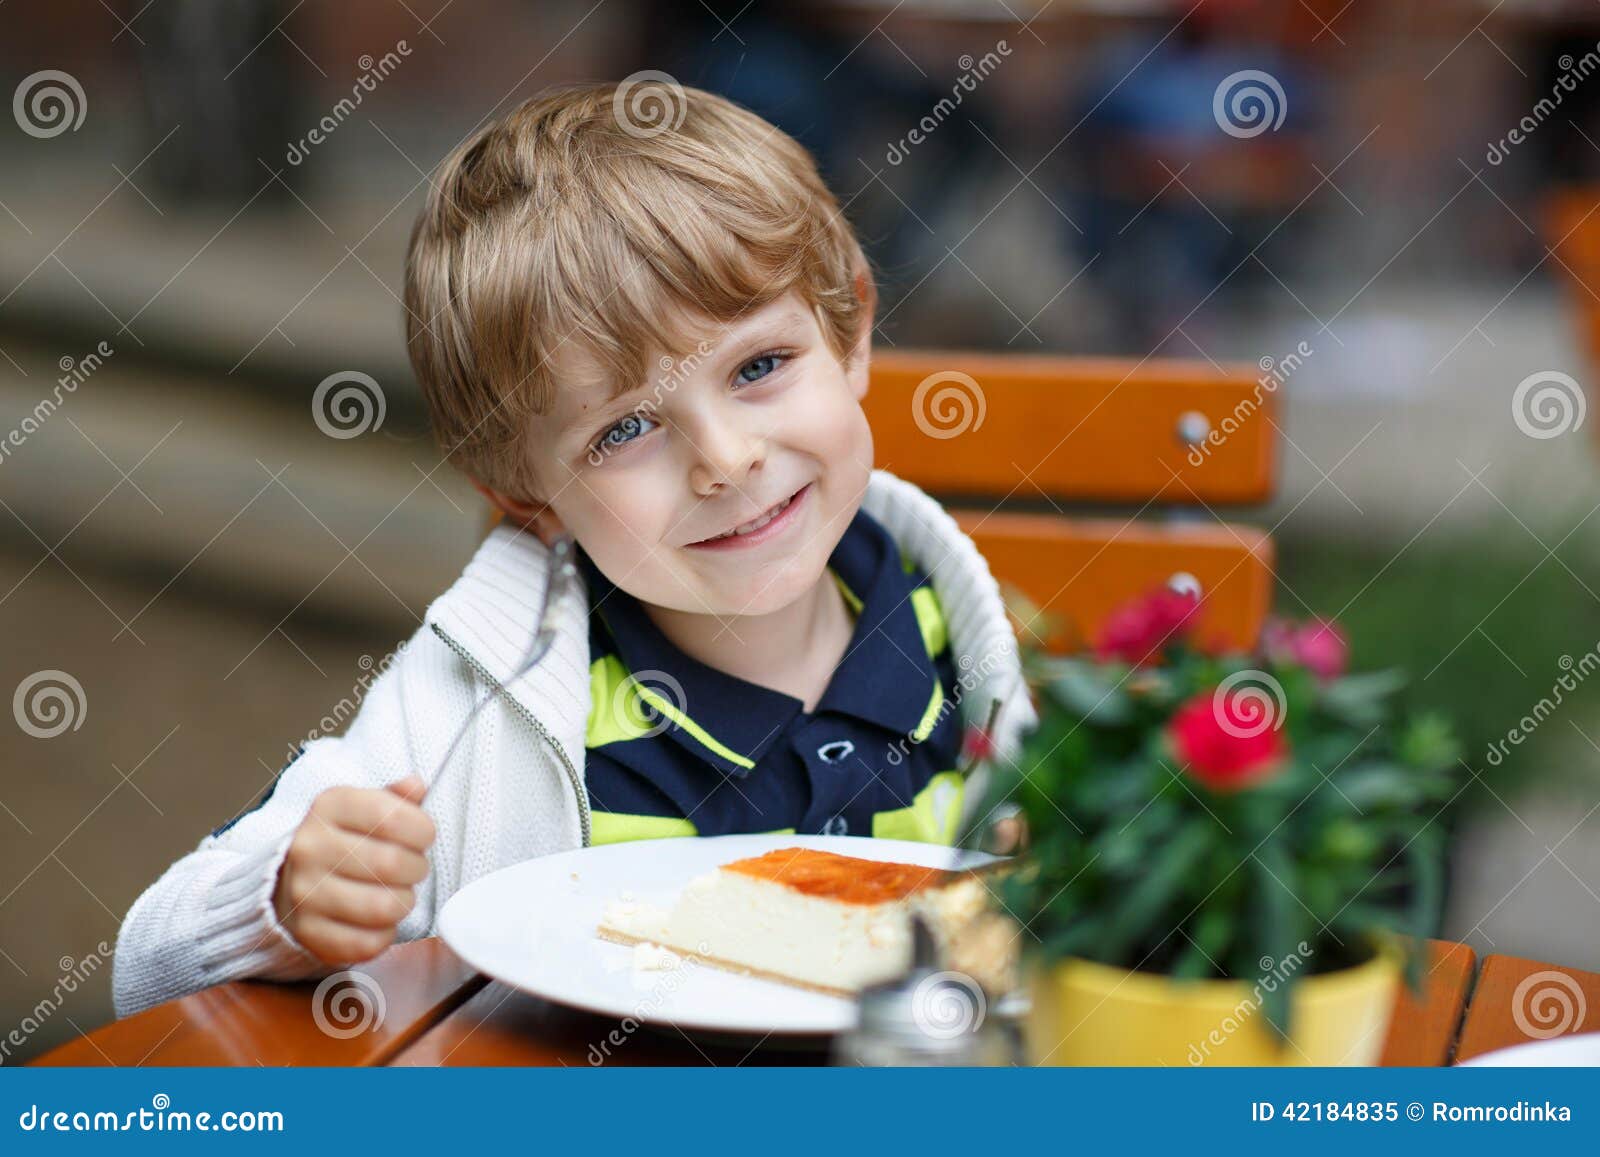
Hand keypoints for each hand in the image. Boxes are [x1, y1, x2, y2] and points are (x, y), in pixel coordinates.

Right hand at [271, 775, 435, 964]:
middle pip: (392, 864)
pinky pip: (366, 943)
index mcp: (329, 807)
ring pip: (382, 907)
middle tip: (413, 868)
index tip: (423, 837)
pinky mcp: (308, 932)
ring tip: (397, 893)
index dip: (422, 830)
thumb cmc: (344, 841)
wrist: (291, 880)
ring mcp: (305, 892)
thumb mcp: (365, 808)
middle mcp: (310, 847)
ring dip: (403, 902)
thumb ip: (395, 798)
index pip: (392, 817)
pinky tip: (379, 921)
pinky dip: (384, 935)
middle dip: (417, 869)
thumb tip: (417, 785)